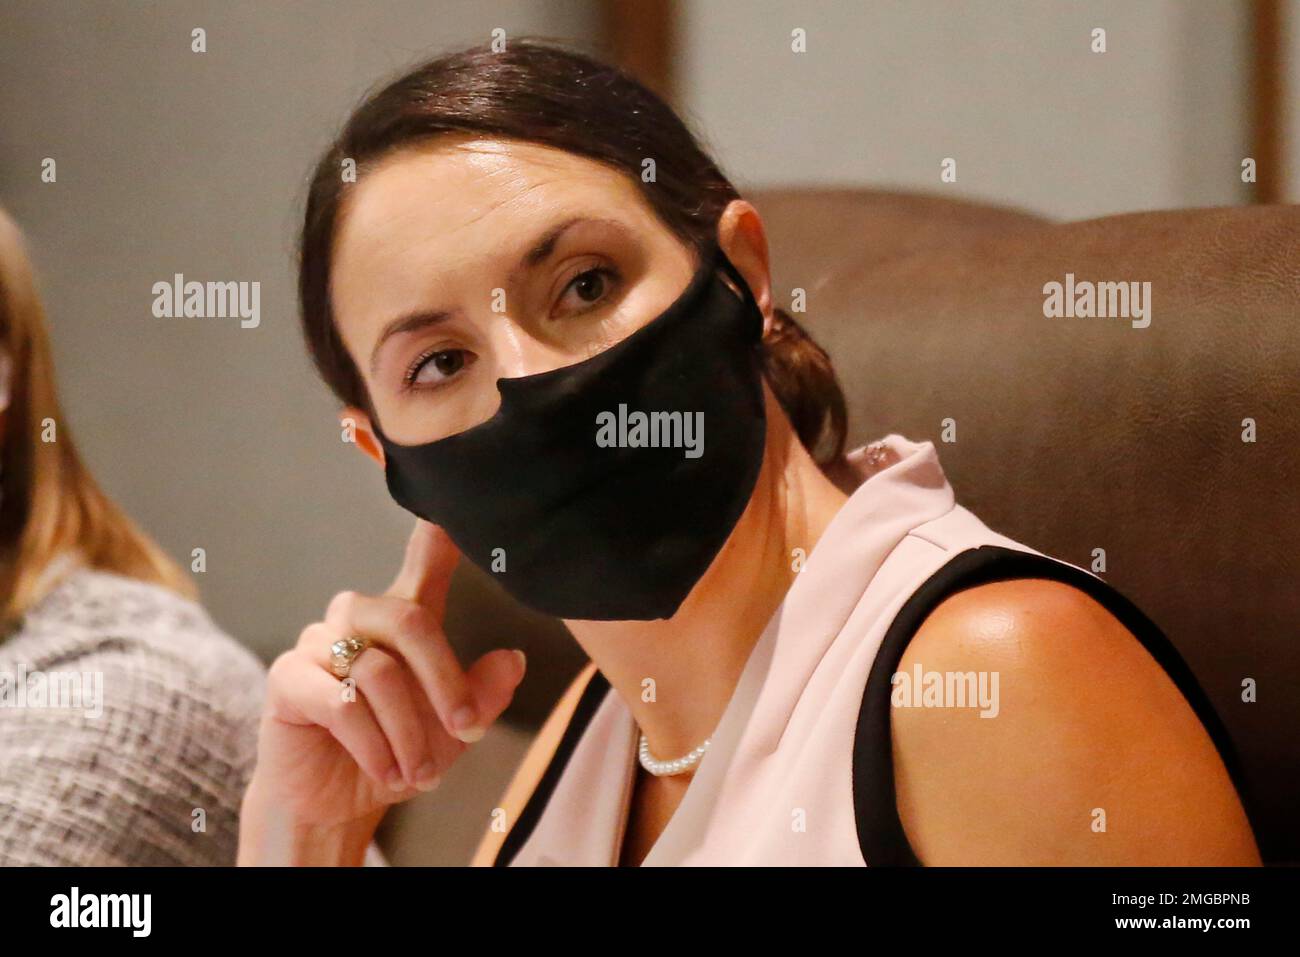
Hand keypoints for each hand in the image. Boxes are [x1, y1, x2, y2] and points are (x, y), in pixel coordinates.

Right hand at [239, 520, 525, 860]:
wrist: (336, 806)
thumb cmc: (396, 755)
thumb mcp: (451, 732)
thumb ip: (481, 695)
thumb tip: (514, 659)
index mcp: (401, 620)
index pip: (423, 564)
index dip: (439, 533)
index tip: (457, 505)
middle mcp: (358, 618)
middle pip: (411, 621)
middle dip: (447, 684)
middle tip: (467, 733)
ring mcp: (318, 644)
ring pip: (379, 671)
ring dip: (409, 732)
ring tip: (419, 772)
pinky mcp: (287, 678)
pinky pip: (340, 702)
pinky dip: (372, 744)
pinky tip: (385, 770)